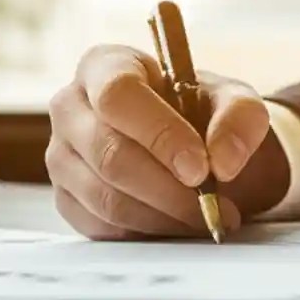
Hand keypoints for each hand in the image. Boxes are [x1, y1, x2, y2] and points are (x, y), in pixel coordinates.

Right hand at [47, 44, 285, 239]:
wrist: (188, 149)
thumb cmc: (201, 115)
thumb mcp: (234, 102)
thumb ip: (239, 118)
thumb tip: (223, 160)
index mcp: (105, 66)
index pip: (117, 96)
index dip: (159, 134)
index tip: (200, 167)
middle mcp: (70, 107)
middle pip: (109, 154)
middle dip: (168, 189)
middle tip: (212, 204)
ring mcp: (61, 156)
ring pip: (106, 198)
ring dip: (163, 217)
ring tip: (205, 217)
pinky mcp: (66, 199)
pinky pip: (101, 226)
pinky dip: (147, 233)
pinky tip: (177, 225)